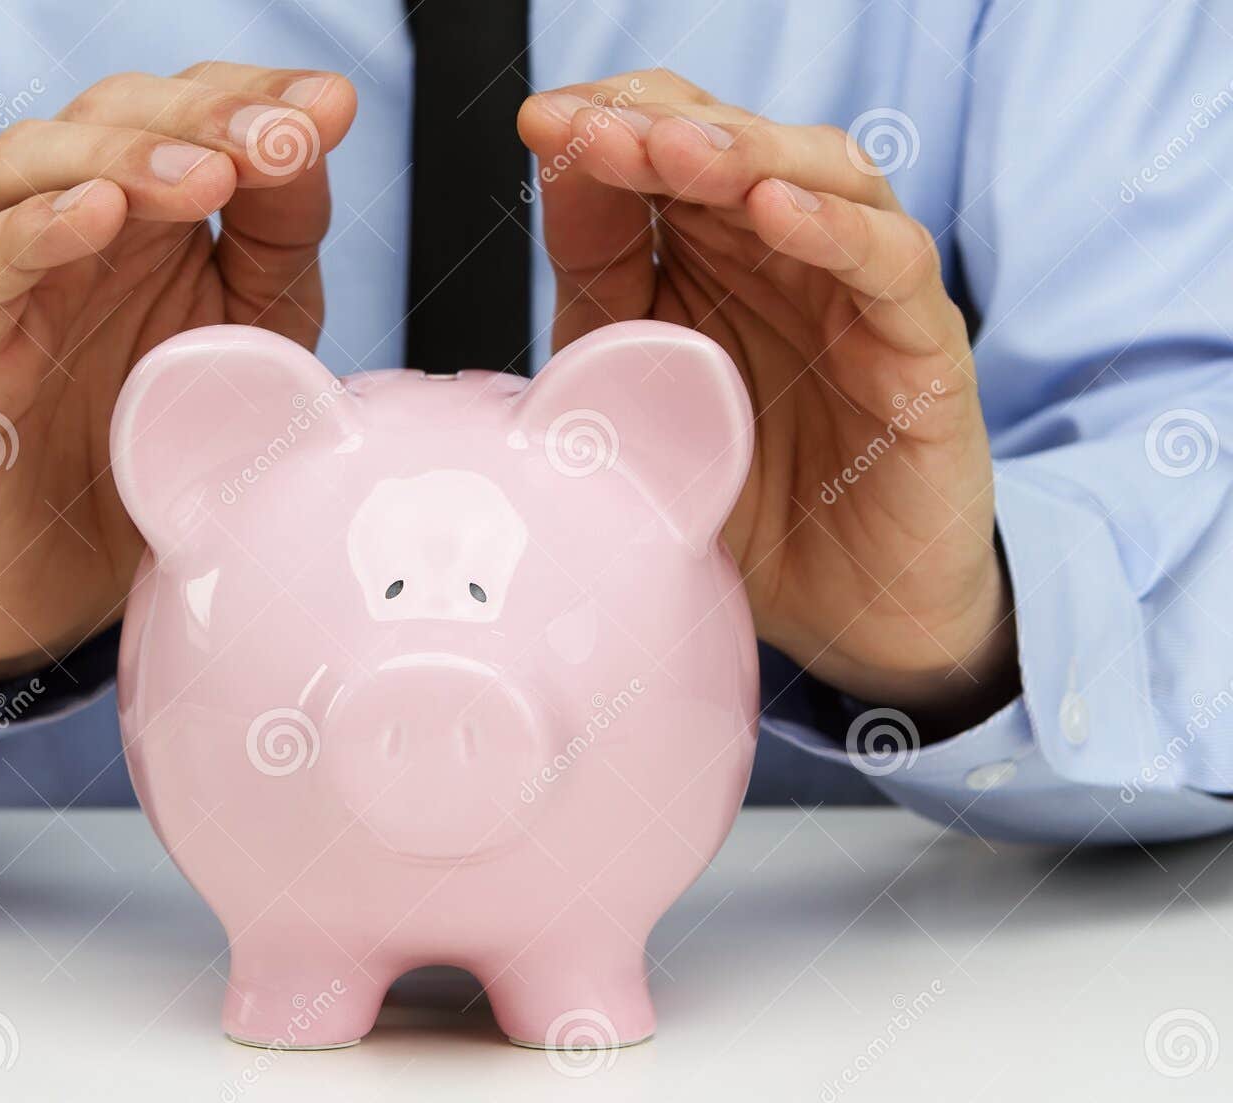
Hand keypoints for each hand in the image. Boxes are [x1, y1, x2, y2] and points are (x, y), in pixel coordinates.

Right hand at [0, 64, 355, 694]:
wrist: (60, 591)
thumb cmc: (148, 465)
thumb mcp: (248, 348)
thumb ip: (278, 253)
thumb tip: (310, 147)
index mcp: (152, 223)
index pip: (193, 116)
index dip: (257, 96)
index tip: (328, 107)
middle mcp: (73, 233)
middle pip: (115, 115)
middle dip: (205, 114)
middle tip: (280, 138)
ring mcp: (6, 282)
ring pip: (32, 162)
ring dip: (126, 155)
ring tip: (207, 179)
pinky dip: (34, 230)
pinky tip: (99, 217)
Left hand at [518, 71, 1016, 729]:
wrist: (840, 616)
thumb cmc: (740, 499)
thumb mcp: (637, 394)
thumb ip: (605, 293)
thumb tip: (558, 185)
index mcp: (712, 259)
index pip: (667, 151)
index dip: (610, 124)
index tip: (544, 121)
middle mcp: (790, 260)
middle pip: (737, 147)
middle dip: (661, 126)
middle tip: (595, 129)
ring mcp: (860, 297)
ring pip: (823, 178)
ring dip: (743, 153)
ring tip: (672, 150)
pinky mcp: (923, 352)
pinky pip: (892, 268)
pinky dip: (837, 230)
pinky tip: (777, 209)